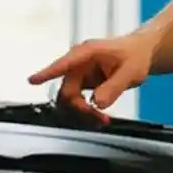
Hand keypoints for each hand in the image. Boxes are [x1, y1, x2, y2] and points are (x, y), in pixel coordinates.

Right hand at [28, 32, 157, 125]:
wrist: (140, 54)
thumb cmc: (135, 55)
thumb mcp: (131, 71)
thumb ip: (114, 86)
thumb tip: (97, 102)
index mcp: (88, 52)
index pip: (64, 64)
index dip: (48, 72)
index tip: (32, 80)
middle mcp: (79, 63)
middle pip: (67, 92)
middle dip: (81, 109)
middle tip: (101, 119)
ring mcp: (79, 74)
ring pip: (69, 100)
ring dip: (83, 113)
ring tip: (102, 120)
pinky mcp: (82, 84)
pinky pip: (76, 102)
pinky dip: (86, 112)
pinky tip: (99, 117)